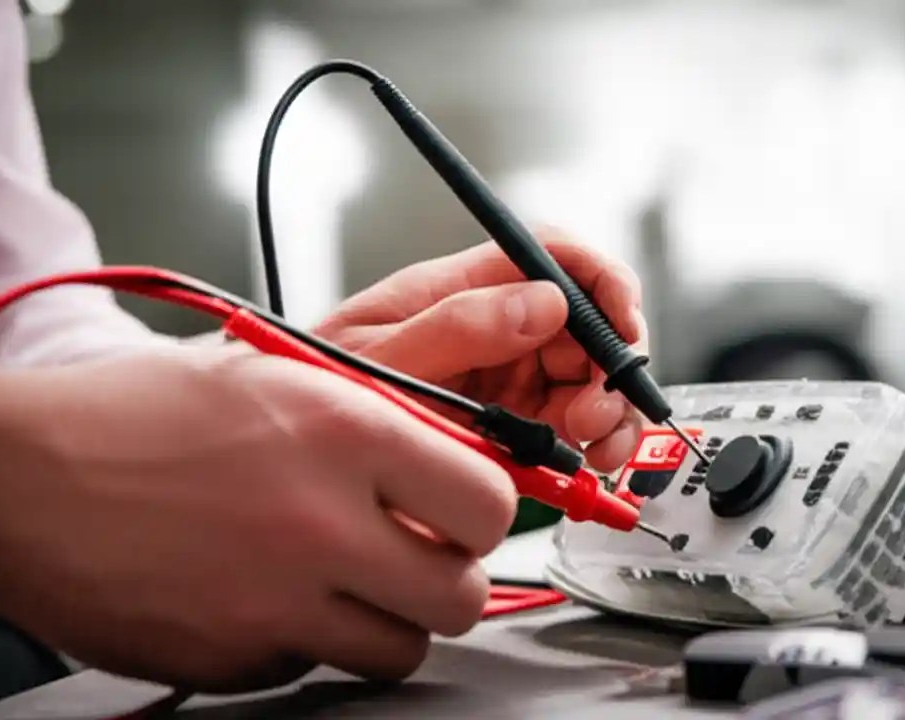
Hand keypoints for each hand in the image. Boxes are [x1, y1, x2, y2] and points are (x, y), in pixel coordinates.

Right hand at [0, 345, 516, 691]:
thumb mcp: (280, 376)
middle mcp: (320, 524)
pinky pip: (318, 668)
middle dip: (448, 578)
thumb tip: (465, 457)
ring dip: (390, 621)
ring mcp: (276, 604)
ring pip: (403, 651)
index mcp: (343, 432)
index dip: (483, 510)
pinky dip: (309, 642)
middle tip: (416, 554)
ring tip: (347, 581)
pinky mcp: (234, 659)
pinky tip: (269, 596)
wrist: (21, 477)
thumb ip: (384, 418)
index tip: (463, 508)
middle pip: (461, 595)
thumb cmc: (144, 414)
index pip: (488, 502)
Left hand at [314, 227, 647, 471]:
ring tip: (593, 444)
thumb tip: (543, 301)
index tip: (623, 325)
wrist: (281, 464)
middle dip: (610, 366)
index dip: (601, 281)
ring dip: (609, 410)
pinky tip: (585, 462)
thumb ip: (455, 327)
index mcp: (457, 291)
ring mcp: (503, 378)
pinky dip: (593, 444)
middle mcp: (490, 329)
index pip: (551, 256)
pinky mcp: (509, 426)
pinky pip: (570, 426)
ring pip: (588, 378)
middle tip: (596, 414)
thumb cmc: (306, 393)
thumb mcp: (374, 358)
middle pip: (585, 323)